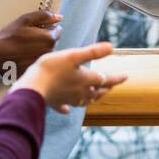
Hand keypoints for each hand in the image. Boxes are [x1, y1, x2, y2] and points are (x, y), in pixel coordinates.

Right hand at [0, 10, 60, 83]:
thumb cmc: (9, 38)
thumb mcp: (24, 20)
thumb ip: (43, 16)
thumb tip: (58, 17)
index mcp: (49, 38)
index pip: (57, 31)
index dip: (47, 28)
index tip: (37, 29)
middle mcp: (50, 52)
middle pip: (53, 42)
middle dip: (45, 38)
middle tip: (29, 38)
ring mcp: (44, 62)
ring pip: (47, 52)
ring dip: (40, 48)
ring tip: (25, 47)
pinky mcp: (37, 70)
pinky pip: (40, 61)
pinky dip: (35, 58)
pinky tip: (24, 56)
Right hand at [12, 42, 127, 113]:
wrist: (32, 87)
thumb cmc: (51, 69)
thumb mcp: (73, 55)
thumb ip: (93, 52)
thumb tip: (112, 47)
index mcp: (85, 80)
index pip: (106, 80)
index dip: (117, 78)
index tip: (126, 76)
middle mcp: (79, 92)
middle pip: (97, 92)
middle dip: (106, 89)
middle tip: (112, 86)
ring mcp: (68, 99)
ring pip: (84, 101)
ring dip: (92, 98)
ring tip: (95, 96)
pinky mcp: (56, 103)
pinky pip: (65, 107)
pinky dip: (68, 108)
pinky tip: (67, 110)